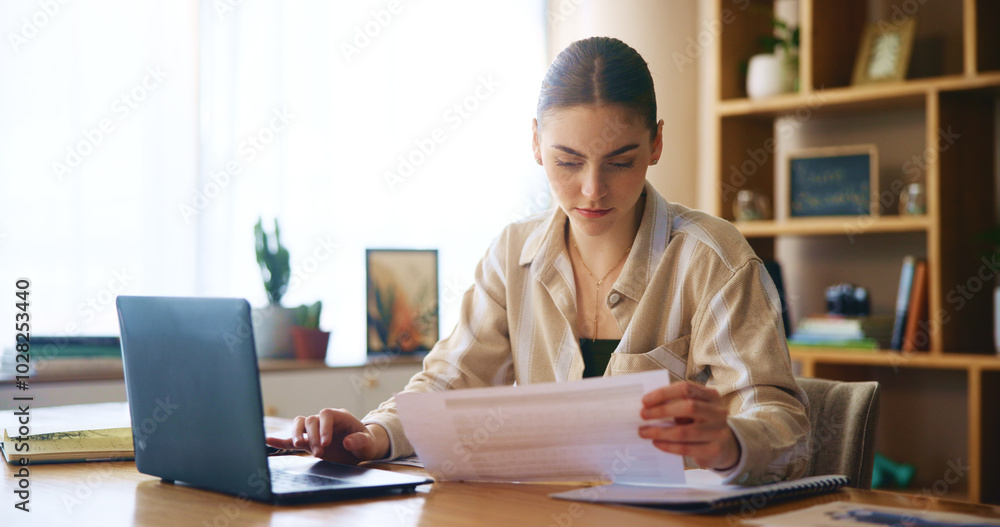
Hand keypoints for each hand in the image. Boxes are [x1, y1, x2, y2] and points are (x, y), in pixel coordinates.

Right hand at [265, 408, 389, 464]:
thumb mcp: (369, 443)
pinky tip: (268, 441)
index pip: (326, 415)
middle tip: (319, 452)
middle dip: (312, 436)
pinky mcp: (308, 442)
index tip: (326, 443)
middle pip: (311, 420)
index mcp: (340, 416)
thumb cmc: (366, 443)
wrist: (361, 449)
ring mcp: (315, 431)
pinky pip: (292, 440)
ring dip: (297, 434)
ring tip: (298, 445)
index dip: (324, 427)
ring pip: (299, 424)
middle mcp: (324, 421)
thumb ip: (361, 441)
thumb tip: (347, 442)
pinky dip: (281, 440)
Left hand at [638, 381, 740, 470]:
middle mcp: (718, 412)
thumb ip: (676, 404)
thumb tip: (647, 406)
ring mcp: (718, 432)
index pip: (686, 388)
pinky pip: (686, 448)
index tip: (644, 400)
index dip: (664, 393)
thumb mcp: (694, 410)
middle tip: (642, 415)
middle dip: (661, 411)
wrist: (723, 447)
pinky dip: (668, 446)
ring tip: (644, 432)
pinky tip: (656, 443)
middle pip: (688, 407)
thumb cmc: (700, 423)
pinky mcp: (714, 451)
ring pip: (684, 432)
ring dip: (659, 432)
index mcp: (711, 396)